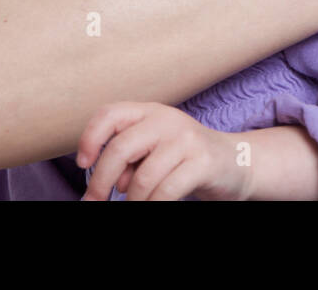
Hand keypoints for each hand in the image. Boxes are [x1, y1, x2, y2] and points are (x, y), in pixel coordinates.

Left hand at [77, 102, 250, 200]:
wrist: (234, 163)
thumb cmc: (184, 159)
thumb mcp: (153, 150)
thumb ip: (129, 158)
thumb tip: (108, 183)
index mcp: (150, 112)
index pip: (110, 114)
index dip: (89, 138)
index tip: (83, 164)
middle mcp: (168, 120)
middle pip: (121, 148)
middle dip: (101, 181)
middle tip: (95, 201)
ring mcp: (187, 139)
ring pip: (142, 177)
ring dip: (132, 200)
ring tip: (135, 205)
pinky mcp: (203, 162)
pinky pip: (166, 191)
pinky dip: (153, 205)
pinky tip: (154, 206)